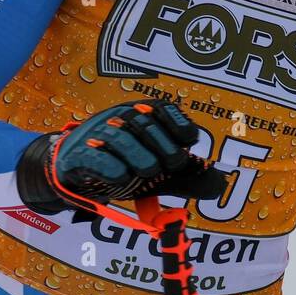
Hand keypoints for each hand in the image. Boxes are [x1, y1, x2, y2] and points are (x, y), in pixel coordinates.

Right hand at [15, 99, 225, 214]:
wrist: (74, 175)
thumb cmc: (123, 166)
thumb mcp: (160, 172)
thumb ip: (189, 177)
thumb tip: (221, 184)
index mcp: (142, 113)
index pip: (165, 110)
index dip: (179, 127)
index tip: (186, 143)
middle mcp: (119, 117)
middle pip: (147, 126)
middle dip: (164, 150)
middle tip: (168, 167)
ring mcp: (97, 135)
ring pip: (125, 142)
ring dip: (142, 161)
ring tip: (147, 173)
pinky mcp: (79, 156)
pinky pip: (101, 161)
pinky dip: (115, 172)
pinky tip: (122, 179)